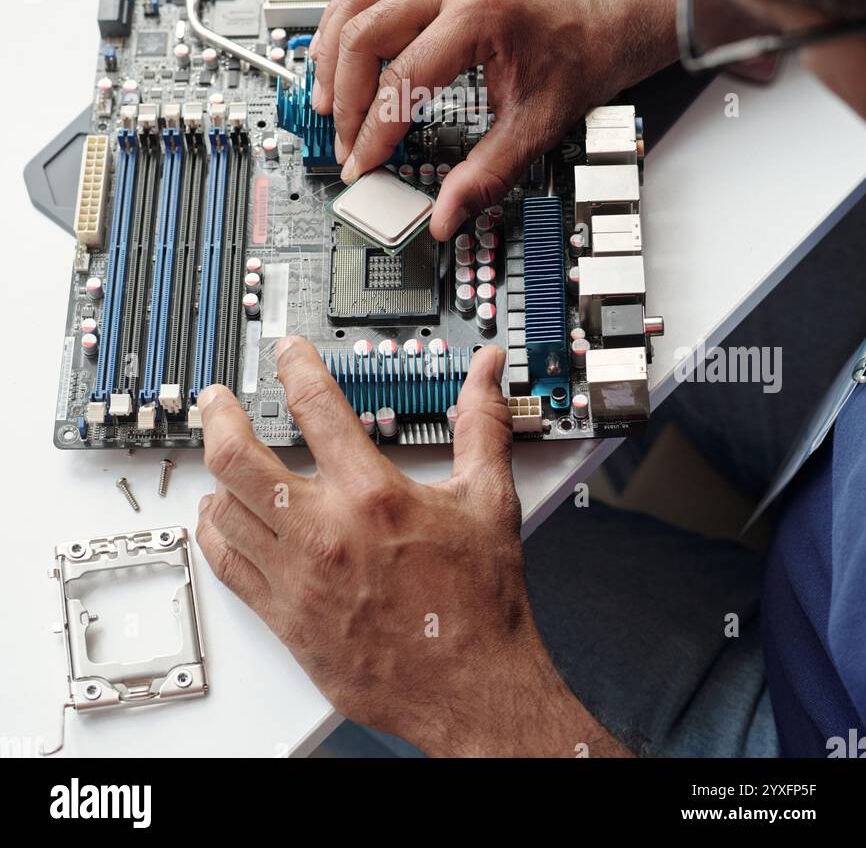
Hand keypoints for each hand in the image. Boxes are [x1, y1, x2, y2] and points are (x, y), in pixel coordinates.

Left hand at [195, 337, 610, 756]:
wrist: (470, 687)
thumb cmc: (480, 601)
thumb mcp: (489, 499)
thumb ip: (480, 424)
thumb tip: (486, 371)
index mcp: (374, 494)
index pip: (315, 406)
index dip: (295, 366)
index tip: (288, 353)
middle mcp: (326, 532)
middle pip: (237, 458)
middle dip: (219, 416)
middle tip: (217, 400)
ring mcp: (298, 577)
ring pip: (225, 511)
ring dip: (216, 476)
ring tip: (221, 457)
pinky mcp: (285, 617)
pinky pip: (228, 566)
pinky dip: (215, 533)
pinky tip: (222, 518)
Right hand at [309, 0, 683, 238]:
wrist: (606, 21)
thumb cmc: (580, 60)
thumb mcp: (536, 126)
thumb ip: (487, 175)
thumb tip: (445, 215)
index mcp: (481, 15)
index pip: (402, 80)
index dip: (373, 132)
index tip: (361, 164)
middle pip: (365, 34)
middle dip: (344, 96)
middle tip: (342, 140)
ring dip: (331, 51)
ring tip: (322, 99)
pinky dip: (345, 19)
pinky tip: (335, 51)